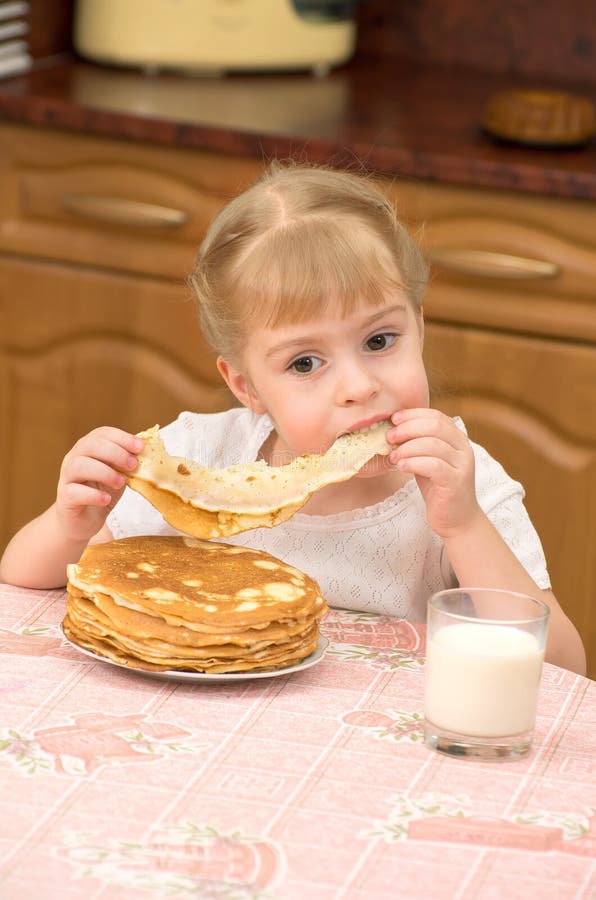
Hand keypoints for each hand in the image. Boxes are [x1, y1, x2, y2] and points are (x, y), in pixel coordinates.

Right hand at [55, 427, 143, 541]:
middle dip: (115, 452)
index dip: (122, 438)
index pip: (102, 433)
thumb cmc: (102, 492)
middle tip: (133, 465)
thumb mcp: (119, 474)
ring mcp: (67, 478)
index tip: (140, 447)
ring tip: (121, 482)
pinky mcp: (65, 498)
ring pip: (79, 466)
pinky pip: (74, 492)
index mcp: (88, 448)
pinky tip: (106, 499)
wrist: (82, 521)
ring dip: (104, 472)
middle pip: (89, 445)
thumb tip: (149, 452)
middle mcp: (74, 459)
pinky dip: (93, 495)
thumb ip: (128, 463)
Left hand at [387, 408, 480, 538]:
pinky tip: (400, 467)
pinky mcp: (456, 482)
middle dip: (408, 428)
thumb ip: (417, 444)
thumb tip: (392, 429)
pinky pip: (433, 465)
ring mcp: (462, 465)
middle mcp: (464, 448)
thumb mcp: (427, 460)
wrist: (456, 519)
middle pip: (435, 426)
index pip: (436, 416)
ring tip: (392, 457)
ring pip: (433, 444)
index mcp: (457, 439)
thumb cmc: (438, 488)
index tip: (393, 419)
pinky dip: (413, 463)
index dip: (413, 414)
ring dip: (407, 448)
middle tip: (389, 437)